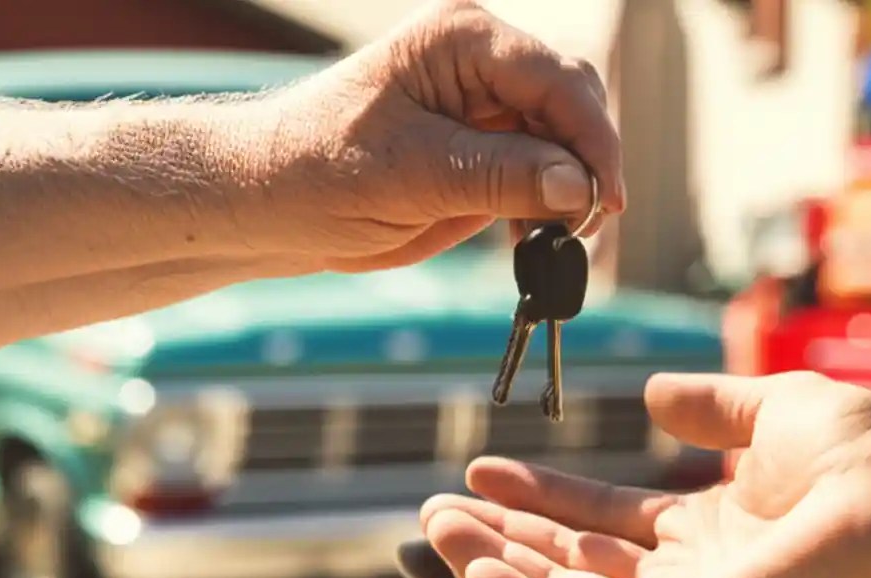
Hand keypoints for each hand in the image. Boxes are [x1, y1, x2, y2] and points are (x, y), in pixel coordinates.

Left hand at [244, 0, 622, 271]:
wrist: (266, 204)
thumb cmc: (313, 170)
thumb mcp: (407, 175)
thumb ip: (497, 176)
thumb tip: (579, 186)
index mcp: (460, 39)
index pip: (557, 80)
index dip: (592, 141)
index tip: (604, 202)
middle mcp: (481, 62)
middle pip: (572, 105)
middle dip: (586, 166)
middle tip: (582, 232)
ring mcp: (484, 106)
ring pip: (563, 143)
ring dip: (570, 194)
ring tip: (558, 246)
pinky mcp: (480, 150)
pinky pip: (538, 175)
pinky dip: (546, 209)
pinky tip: (533, 242)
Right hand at [417, 372, 870, 577]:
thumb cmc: (862, 453)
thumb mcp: (766, 409)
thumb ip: (707, 404)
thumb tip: (651, 394)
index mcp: (701, 532)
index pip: (594, 521)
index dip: (535, 498)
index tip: (478, 470)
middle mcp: (684, 577)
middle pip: (566, 563)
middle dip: (498, 539)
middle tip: (433, 510)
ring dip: (494, 570)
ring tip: (437, 532)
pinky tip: (478, 568)